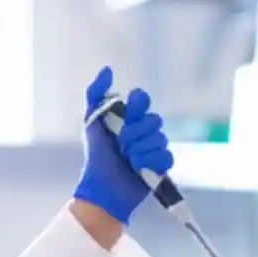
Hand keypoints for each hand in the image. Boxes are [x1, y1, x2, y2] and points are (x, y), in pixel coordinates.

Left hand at [72, 66, 174, 225]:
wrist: (102, 188)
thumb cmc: (96, 156)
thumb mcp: (91, 123)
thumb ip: (95, 94)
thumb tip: (107, 69)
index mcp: (130, 117)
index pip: (142, 99)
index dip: (136, 106)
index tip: (125, 117)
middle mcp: (145, 130)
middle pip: (154, 120)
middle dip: (134, 134)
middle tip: (121, 146)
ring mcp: (155, 148)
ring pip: (160, 139)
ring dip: (140, 151)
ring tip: (127, 160)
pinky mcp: (161, 166)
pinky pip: (166, 156)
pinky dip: (151, 163)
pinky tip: (138, 169)